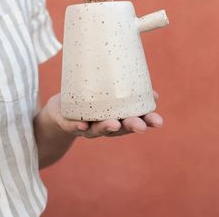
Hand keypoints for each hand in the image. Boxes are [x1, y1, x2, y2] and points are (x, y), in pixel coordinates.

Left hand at [45, 91, 162, 138]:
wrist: (60, 110)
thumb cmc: (91, 98)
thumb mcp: (110, 92)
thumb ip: (128, 90)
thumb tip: (153, 92)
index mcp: (116, 117)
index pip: (134, 120)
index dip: (146, 122)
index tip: (158, 122)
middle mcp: (103, 124)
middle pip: (118, 129)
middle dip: (129, 127)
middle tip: (140, 126)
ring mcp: (86, 125)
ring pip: (96, 129)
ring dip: (106, 127)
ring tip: (113, 124)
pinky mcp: (67, 122)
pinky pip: (71, 125)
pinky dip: (77, 126)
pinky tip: (82, 125)